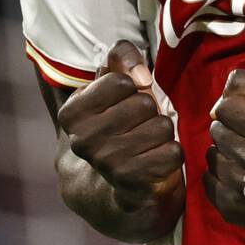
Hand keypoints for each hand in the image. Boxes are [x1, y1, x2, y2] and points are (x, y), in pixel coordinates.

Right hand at [57, 40, 184, 218]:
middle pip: (144, 103)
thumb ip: (120, 59)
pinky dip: (171, 154)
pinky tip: (154, 161)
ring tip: (145, 144)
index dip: (131, 88)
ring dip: (161, 133)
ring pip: (162, 126)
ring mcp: (108, 164)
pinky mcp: (134, 183)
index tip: (121, 104)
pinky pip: (173, 151)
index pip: (120, 81)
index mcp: (71, 114)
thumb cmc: (118, 124)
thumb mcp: (111, 86)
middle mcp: (83, 141)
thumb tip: (141, 76)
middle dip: (149, 111)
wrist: (115, 185)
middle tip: (136, 128)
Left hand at [204, 70, 244, 228]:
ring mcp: (242, 189)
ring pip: (211, 156)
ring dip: (226, 153)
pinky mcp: (234, 208)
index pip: (224, 108)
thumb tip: (219, 98)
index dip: (237, 109)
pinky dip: (222, 177)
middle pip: (216, 131)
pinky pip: (208, 182)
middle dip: (232, 130)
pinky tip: (244, 177)